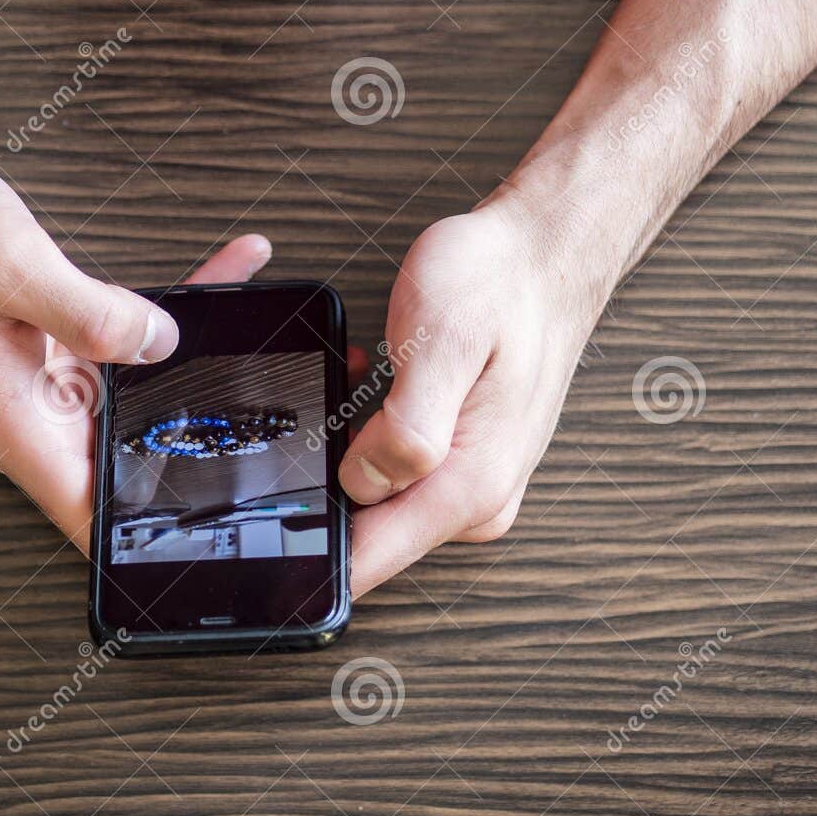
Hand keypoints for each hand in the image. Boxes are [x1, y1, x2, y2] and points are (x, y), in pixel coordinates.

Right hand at [0, 118, 269, 550]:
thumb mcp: (9, 266)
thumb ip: (89, 312)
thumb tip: (161, 342)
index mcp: (18, 424)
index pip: (92, 517)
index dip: (149, 543)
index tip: (219, 535)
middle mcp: (36, 414)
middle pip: (134, 454)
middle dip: (204, 442)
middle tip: (279, 417)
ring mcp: (48, 379)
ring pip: (142, 393)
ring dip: (201, 365)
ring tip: (269, 327)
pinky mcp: (57, 342)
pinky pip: (127, 343)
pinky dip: (172, 314)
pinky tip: (226, 273)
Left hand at [340, 200, 603, 596]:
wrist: (545, 256)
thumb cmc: (498, 284)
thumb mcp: (442, 340)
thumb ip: (406, 428)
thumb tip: (363, 484)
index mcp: (470, 483)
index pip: (371, 559)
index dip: (313, 551)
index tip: (271, 525)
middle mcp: (478, 500)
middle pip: (369, 532)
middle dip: (328, 485)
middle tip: (333, 409)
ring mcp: (475, 484)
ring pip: (378, 500)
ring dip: (351, 453)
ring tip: (363, 387)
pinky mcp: (467, 465)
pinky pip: (398, 475)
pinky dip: (372, 438)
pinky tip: (376, 395)